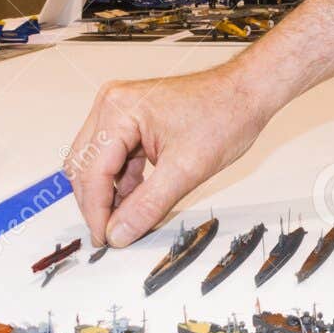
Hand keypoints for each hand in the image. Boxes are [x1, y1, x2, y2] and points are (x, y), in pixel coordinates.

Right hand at [65, 66, 271, 247]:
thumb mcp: (186, 169)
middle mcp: (112, 105)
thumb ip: (147, 205)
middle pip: (85, 167)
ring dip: (110, 194)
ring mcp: (121, 111)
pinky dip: (123, 182)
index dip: (96, 211)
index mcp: (118, 110)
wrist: (248, 93)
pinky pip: (115, 157)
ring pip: (98, 164)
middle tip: (112, 235)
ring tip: (127, 221)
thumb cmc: (225, 114)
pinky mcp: (133, 120)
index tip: (105, 240)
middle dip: (98, 203)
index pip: (92, 172)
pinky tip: (137, 202)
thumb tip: (119, 232)